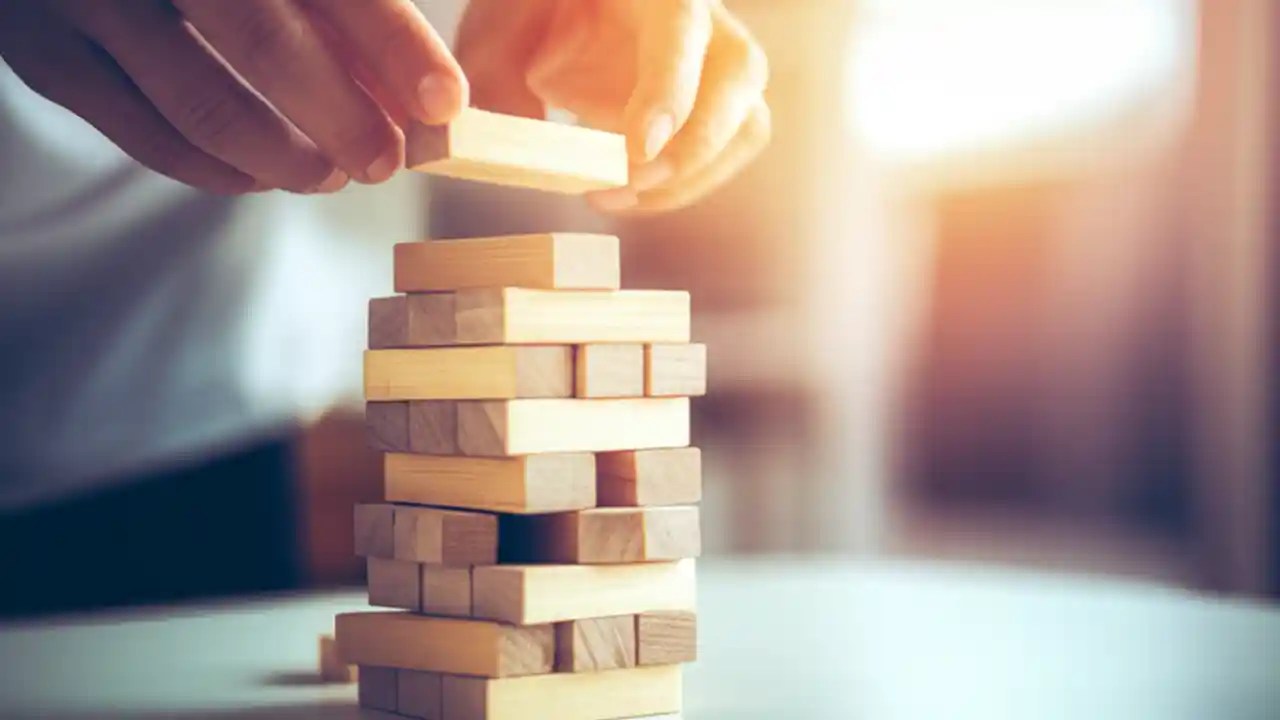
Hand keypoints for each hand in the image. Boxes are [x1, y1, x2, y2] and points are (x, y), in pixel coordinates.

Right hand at [0, 0, 467, 194]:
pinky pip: (148, 138)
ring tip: (334, 174)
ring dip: (287, 158)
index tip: (444, 102)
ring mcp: (88, 1)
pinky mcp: (50, 57)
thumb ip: (343, 7)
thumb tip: (411, 89)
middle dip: (345, 118)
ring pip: (204, 107)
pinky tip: (265, 175)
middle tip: (386, 160)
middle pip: (266, 44)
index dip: (395, 44)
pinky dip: (220, 170)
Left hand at [456, 0, 769, 212]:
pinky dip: (686, 186)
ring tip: (617, 196)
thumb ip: (492, 77)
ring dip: (691, 177)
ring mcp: (719, 58)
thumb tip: (499, 146)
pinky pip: (729, 151)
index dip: (668, 89)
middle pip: (741, 73)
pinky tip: (630, 191)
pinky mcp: (719, 103)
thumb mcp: (497, 32)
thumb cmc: (529, 11)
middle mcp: (703, 14)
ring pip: (748, 121)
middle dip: (691, 146)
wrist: (559, 10)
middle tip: (625, 184)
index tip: (638, 148)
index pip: (681, 26)